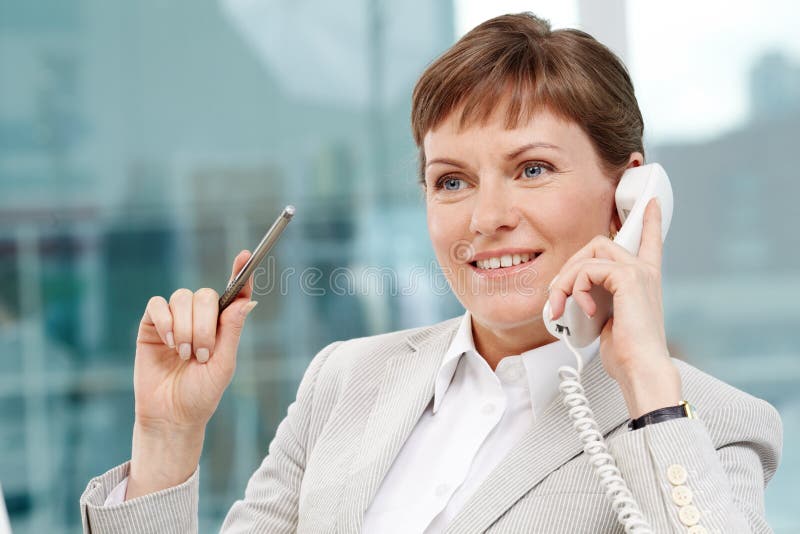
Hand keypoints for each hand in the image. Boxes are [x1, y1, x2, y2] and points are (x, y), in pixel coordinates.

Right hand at [127, 250, 257, 497]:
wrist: (170, 414)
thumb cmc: (201, 394)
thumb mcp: (223, 365)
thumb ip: (232, 332)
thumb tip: (247, 301)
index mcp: (223, 325)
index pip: (234, 293)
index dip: (240, 273)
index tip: (244, 256)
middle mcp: (200, 317)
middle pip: (206, 295)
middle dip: (205, 325)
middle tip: (200, 354)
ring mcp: (175, 319)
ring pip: (182, 298)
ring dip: (185, 328)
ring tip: (184, 355)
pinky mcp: (152, 325)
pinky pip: (158, 305)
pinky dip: (165, 321)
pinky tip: (168, 342)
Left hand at [547, 198, 680, 417]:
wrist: (640, 369)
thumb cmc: (625, 353)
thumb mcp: (607, 320)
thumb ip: (596, 300)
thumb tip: (569, 296)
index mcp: (643, 280)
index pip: (650, 241)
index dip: (650, 220)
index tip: (651, 202)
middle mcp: (644, 271)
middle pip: (599, 242)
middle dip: (570, 265)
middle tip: (557, 295)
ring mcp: (637, 272)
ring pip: (589, 253)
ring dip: (566, 279)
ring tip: (562, 306)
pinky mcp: (628, 277)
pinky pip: (588, 269)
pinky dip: (575, 288)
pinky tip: (583, 310)